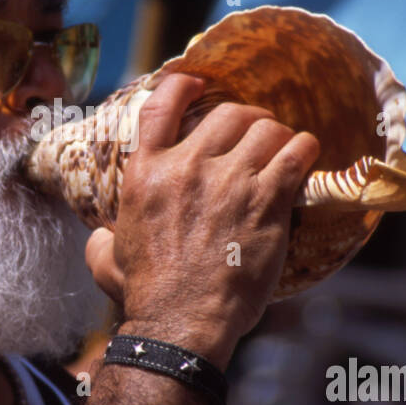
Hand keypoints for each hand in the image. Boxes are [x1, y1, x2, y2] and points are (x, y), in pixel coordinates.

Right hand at [84, 73, 318, 365]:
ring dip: (276, 135)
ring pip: (266, 128)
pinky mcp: (267, 201)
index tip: (199, 82)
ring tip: (281, 149)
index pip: (162, 103)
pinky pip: (296, 153)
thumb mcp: (104, 258)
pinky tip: (305, 157)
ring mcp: (231, 180)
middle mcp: (187, 166)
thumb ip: (101, 236)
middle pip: (227, 112)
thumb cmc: (144, 294)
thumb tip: (100, 234)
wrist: (180, 322)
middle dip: (245, 118)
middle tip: (254, 135)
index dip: (184, 83)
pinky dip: (304, 149)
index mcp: (146, 171)